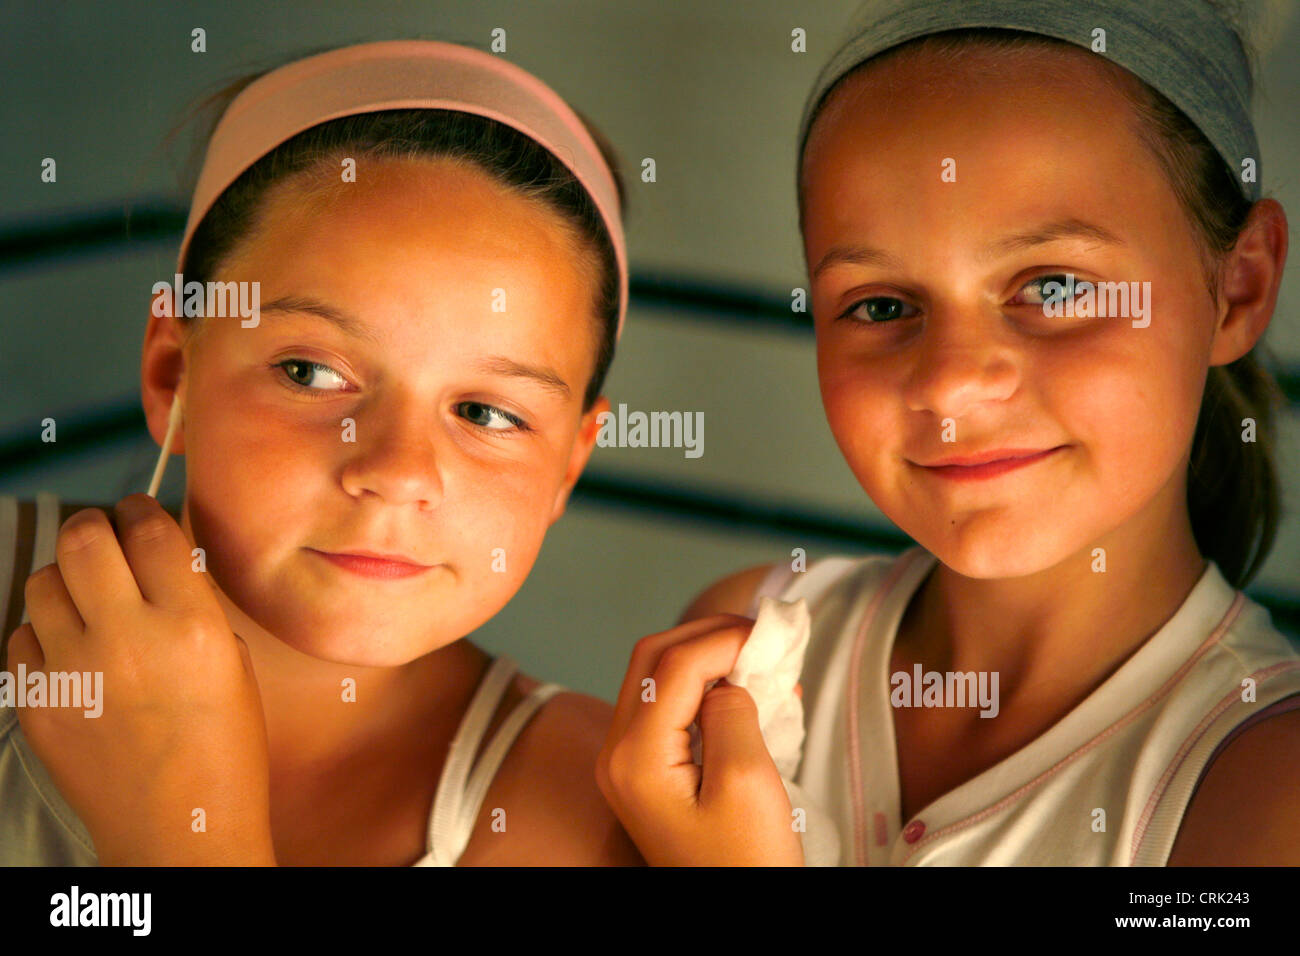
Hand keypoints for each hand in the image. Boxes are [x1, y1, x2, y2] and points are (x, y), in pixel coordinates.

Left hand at [5, 493, 275, 864]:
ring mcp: (76, 673)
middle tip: (104, 536)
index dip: (141, 508)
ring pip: (41, 583)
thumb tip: (158, 560)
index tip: (138, 509)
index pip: (150, 530)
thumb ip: (193, 606)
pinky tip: (70, 652)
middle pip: (83, 540)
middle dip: (93, 526)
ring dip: (63, 579)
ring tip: (85, 599)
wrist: (182, 828)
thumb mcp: (233, 663)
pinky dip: (42, 635)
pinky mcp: (38, 706)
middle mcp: (129, 640)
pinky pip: (20, 639)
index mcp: (192, 625)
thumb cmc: (225, 748)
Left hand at [596, 613, 803, 865]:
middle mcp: (617, 754)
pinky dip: (700, 683)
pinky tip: (740, 685)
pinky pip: (664, 706)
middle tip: (760, 635)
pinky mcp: (645, 771)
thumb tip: (728, 677)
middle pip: (653, 658)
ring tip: (755, 655)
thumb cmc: (745, 863)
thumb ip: (732, 713)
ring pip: (655, 675)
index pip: (674, 665)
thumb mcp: (748, 783)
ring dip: (703, 655)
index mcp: (635, 758)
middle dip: (707, 635)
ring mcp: (625, 763)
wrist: (731, 919)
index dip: (723, 638)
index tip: (770, 635)